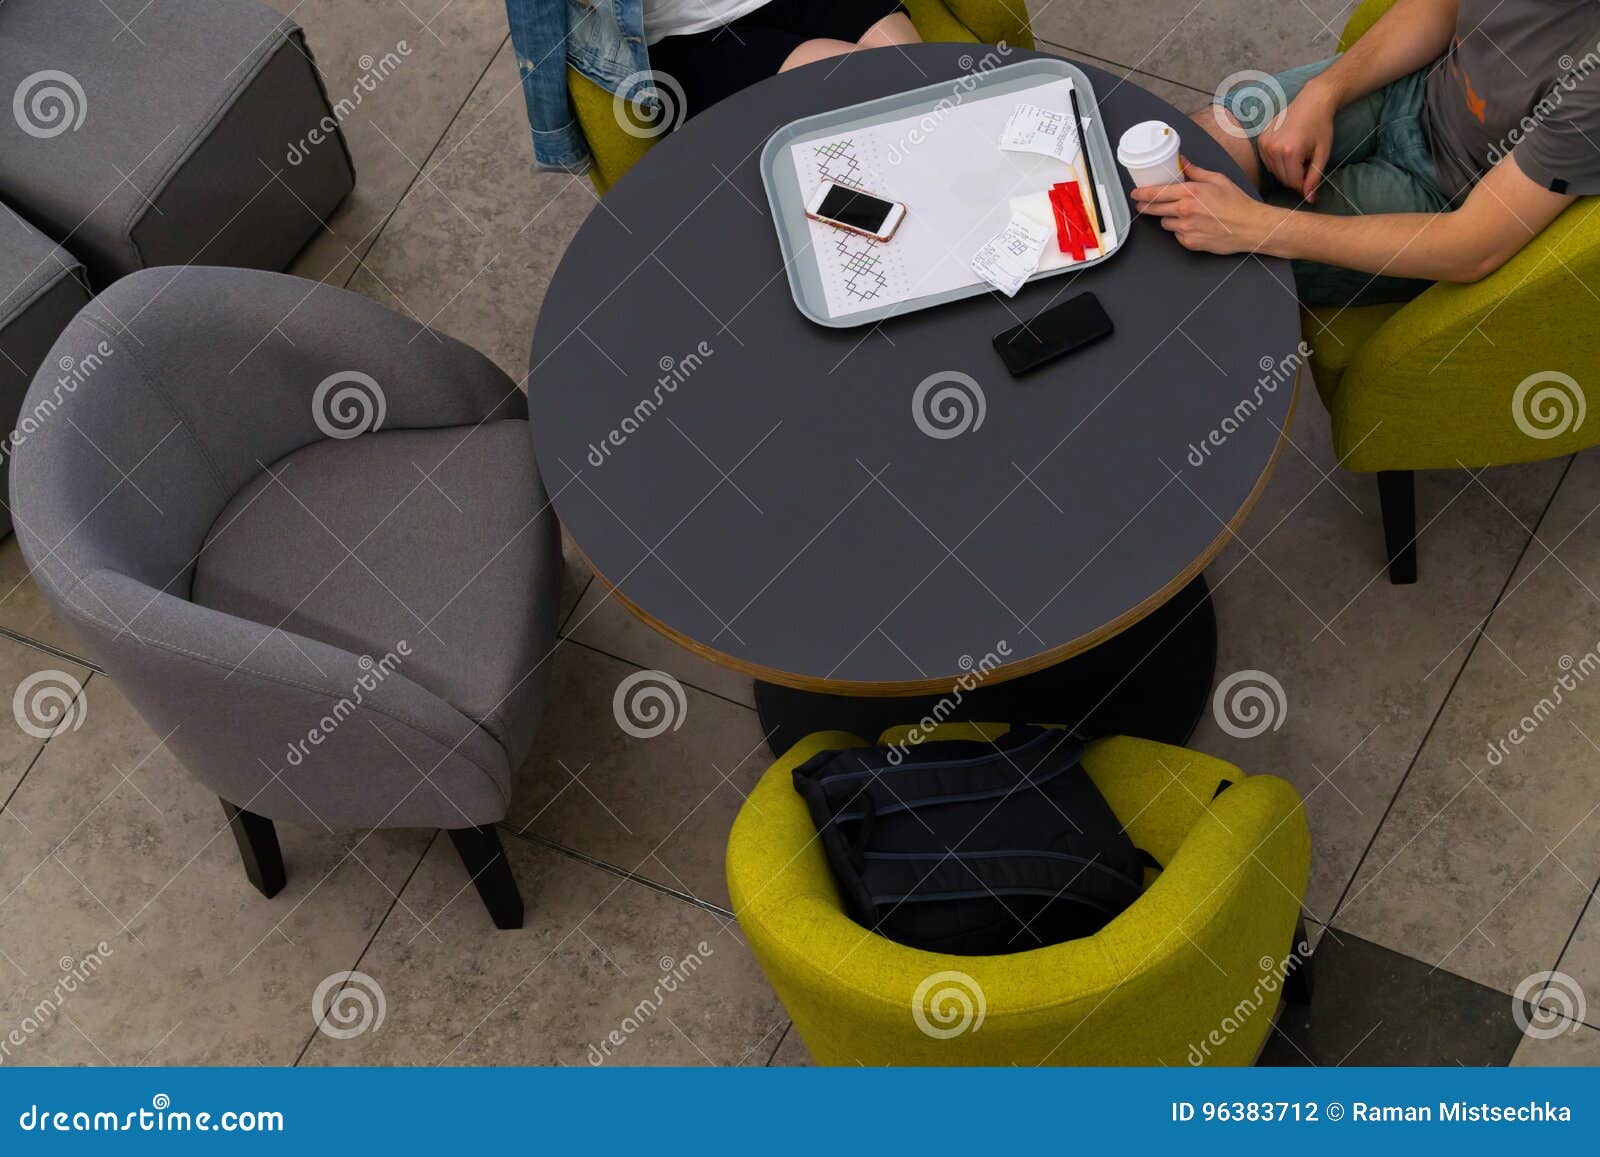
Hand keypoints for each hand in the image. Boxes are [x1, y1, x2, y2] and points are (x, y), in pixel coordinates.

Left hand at [1129, 162, 1279, 254]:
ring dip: (1169, 219)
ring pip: (1165, 223)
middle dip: (1146, 207)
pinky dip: (1180, 231)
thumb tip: (1182, 161)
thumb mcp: (1217, 179)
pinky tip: (1194, 226)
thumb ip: (1195, 171)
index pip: (1156, 193)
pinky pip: (1176, 236)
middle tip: (1142, 205)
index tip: (1135, 194)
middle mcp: (1185, 211)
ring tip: (1183, 215)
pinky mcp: (1189, 243)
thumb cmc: (1237, 203)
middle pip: (1154, 209)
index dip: (1142, 194)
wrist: (1250, 226)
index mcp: (1190, 192)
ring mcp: (1186, 228)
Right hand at [1255, 81, 1336, 202]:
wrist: (1312, 101)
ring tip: (1299, 155)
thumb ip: (1314, 177)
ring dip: (1287, 170)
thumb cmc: (1321, 125)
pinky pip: (1268, 162)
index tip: (1313, 182)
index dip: (1304, 186)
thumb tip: (1310, 199)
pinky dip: (1278, 162)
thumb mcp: (1322, 153)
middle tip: (1307, 163)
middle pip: (1283, 179)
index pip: (1293, 182)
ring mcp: (1264, 144)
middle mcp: (1273, 149)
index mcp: (1290, 152)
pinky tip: (1288, 150)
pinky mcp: (1261, 140)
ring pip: (1274, 172)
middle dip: (1296, 177)